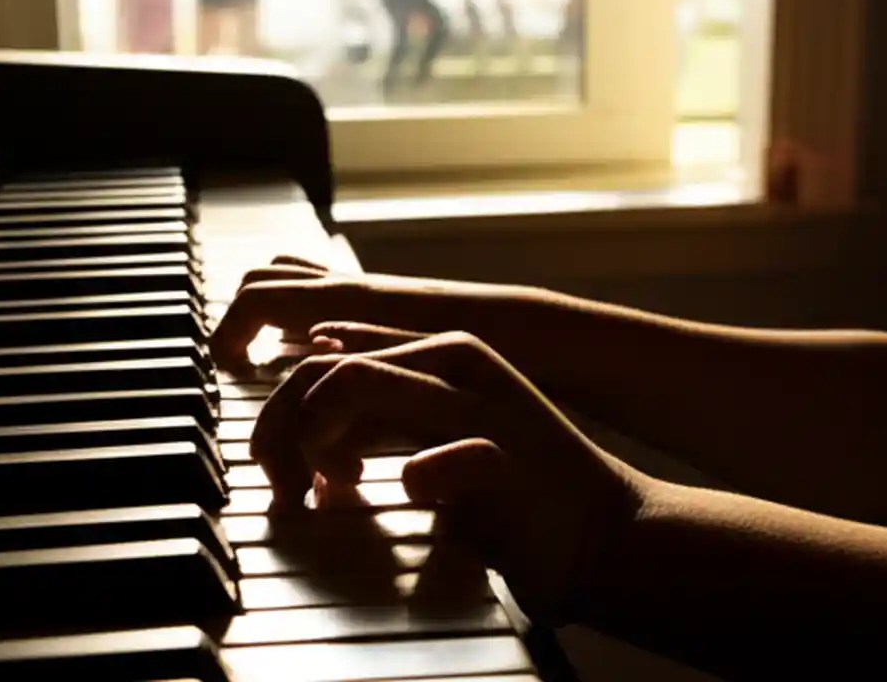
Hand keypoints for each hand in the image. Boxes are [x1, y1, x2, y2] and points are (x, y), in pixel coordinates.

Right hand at [209, 255, 545, 371]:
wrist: (538, 336)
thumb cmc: (479, 351)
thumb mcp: (412, 366)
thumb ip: (355, 361)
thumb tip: (311, 348)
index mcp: (348, 297)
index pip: (256, 296)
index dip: (226, 334)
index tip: (224, 374)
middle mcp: (352, 285)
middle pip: (264, 278)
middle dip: (237, 319)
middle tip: (235, 369)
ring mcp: (369, 291)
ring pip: (292, 284)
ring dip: (267, 318)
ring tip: (266, 368)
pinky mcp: (386, 307)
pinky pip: (323, 301)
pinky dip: (301, 323)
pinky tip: (317, 365)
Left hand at [250, 330, 647, 621]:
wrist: (606, 532)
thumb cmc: (514, 492)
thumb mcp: (438, 435)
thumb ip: (378, 417)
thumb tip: (306, 428)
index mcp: (439, 354)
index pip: (326, 354)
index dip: (283, 411)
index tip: (282, 468)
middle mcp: (454, 365)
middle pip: (324, 367)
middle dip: (280, 430)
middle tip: (286, 488)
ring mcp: (477, 408)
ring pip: (353, 382)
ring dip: (317, 445)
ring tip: (333, 491)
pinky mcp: (498, 463)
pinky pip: (425, 463)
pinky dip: (404, 481)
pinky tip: (411, 498)